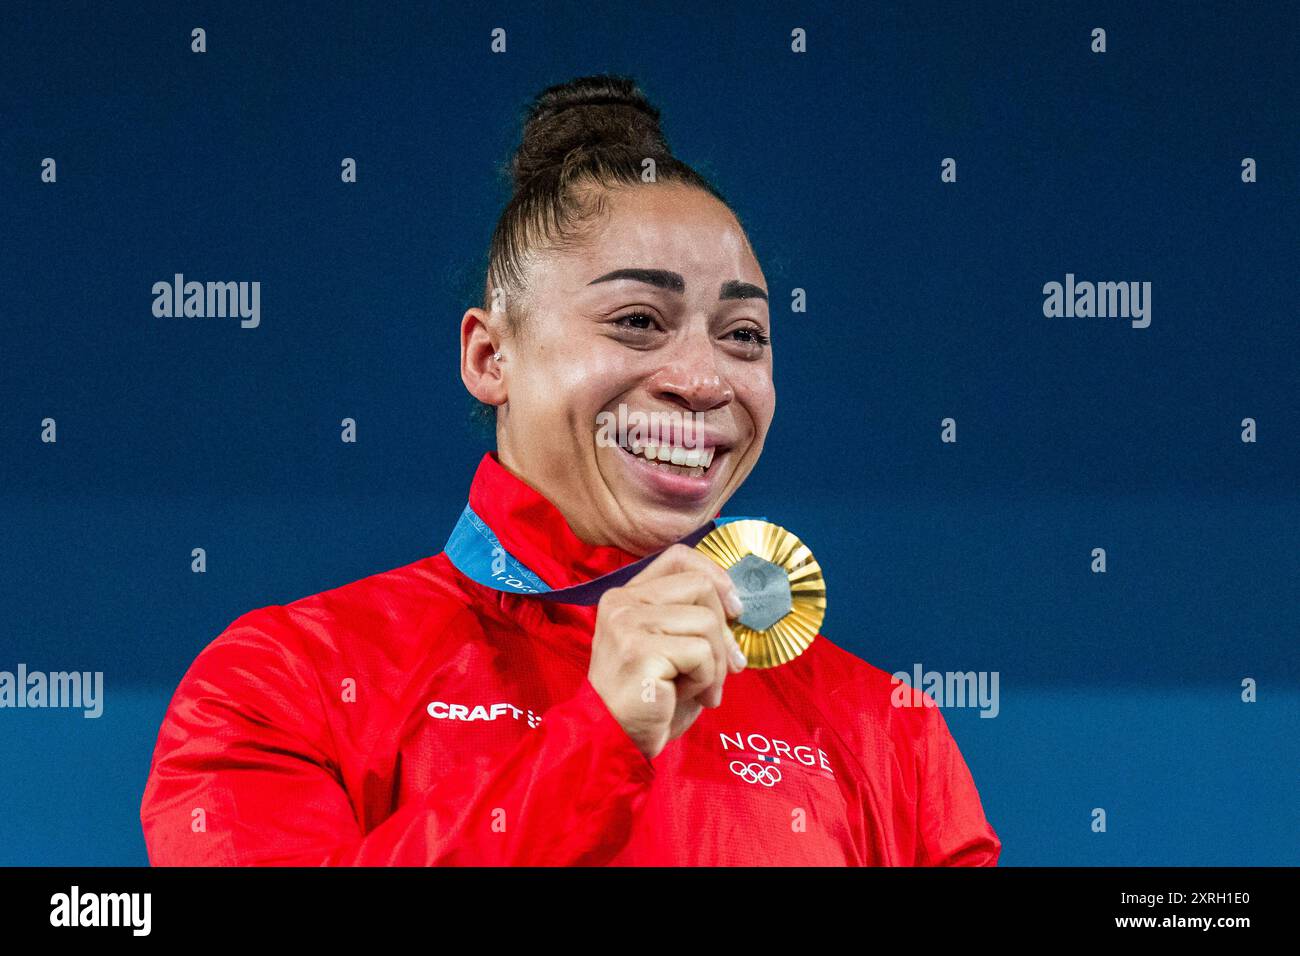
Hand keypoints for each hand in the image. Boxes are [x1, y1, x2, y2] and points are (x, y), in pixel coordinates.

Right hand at [588, 544, 747, 759]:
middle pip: (700, 586)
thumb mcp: (672, 647)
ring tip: (701, 689)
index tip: (734, 610)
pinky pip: (700, 652)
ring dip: (716, 663)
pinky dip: (706, 679)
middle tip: (725, 668)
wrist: (616, 741)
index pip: (679, 557)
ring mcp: (627, 624)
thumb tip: (739, 607)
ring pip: (706, 621)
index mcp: (627, 596)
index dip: (716, 576)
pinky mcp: (639, 650)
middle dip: (724, 631)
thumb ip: (694, 618)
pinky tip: (686, 696)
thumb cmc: (650, 699)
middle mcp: (622, 603)